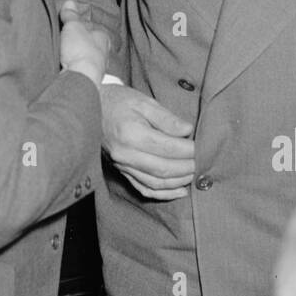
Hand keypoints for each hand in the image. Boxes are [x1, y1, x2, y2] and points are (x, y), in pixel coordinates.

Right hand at [59, 0, 109, 83]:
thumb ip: (71, 15)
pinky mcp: (87, 79)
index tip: (67, 25)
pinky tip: (63, 66)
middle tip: (62, 39)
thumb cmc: (81, 50)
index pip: (91, 28)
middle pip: (88, 43)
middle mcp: (103, 53)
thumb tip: (70, 2)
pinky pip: (78, 69)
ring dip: (73, 56)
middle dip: (76, 42)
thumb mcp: (73, 26)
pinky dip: (71, 67)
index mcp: (103, 37)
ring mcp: (96, 68)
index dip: (78, 25)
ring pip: (83, 58)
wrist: (81, 78)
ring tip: (60, 54)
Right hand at [101, 84, 195, 200]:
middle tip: (203, 162)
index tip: (202, 147)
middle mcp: (125, 154)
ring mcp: (122, 166)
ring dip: (179, 182)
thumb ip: (166, 118)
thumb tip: (187, 130)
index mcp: (131, 134)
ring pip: (156, 183)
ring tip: (195, 174)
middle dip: (188, 167)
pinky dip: (164, 194)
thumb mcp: (144, 102)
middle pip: (163, 169)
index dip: (188, 150)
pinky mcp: (121, 171)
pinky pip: (144, 189)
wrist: (91, 109)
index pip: (167, 148)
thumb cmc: (119, 102)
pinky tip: (180, 191)